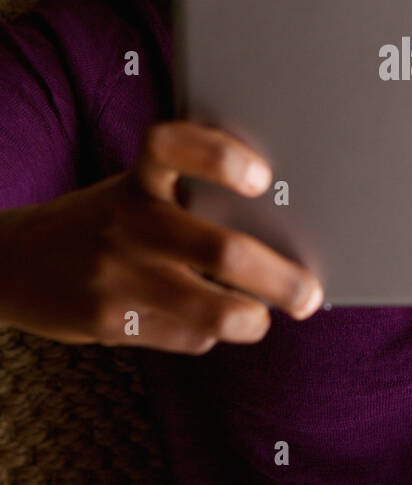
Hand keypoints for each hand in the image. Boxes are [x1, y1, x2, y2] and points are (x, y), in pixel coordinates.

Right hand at [0, 120, 323, 353]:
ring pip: (212, 311)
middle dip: (280, 279)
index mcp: (138, 179)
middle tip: (308, 292)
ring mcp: (117, 276)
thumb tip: (281, 230)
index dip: (219, 158)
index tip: (263, 179)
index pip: (172, 148)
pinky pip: (185, 337)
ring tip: (263, 317)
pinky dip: (206, 334)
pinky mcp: (109, 322)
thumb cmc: (105, 221)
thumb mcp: (136, 191)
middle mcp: (128, 223)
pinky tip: (203, 323)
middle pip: (220, 251)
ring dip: (252, 320)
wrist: (13, 263)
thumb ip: (191, 197)